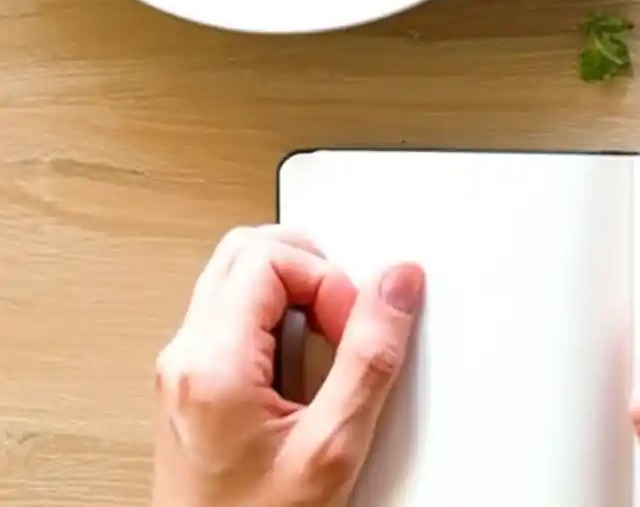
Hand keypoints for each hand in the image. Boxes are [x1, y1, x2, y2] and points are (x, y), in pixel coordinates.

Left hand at [152, 226, 424, 506]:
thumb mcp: (332, 447)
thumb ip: (369, 358)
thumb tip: (396, 285)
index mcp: (211, 364)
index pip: (269, 258)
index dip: (328, 278)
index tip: (354, 324)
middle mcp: (185, 357)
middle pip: (246, 252)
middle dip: (311, 269)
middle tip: (345, 319)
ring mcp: (183, 369)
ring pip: (237, 278)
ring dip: (295, 293)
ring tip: (329, 346)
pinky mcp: (193, 383)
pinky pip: (233, 316)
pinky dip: (278, 321)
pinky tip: (307, 368)